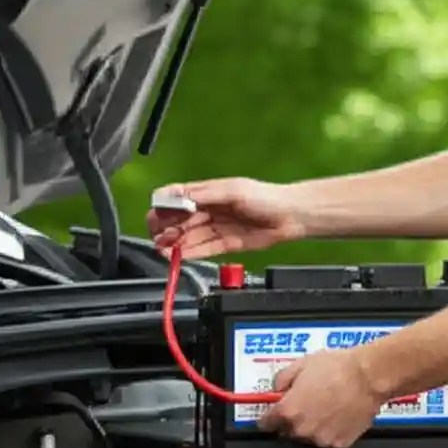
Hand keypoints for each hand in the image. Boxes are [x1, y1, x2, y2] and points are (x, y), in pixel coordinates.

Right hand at [146, 178, 307, 259]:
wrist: (291, 216)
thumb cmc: (266, 197)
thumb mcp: (232, 190)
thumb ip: (204, 194)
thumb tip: (178, 196)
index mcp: (209, 192)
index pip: (178, 198)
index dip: (164, 207)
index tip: (156, 216)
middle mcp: (210, 210)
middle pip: (179, 220)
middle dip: (165, 228)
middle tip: (157, 237)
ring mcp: (217, 227)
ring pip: (189, 237)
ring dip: (174, 243)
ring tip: (163, 250)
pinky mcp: (226, 244)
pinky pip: (203, 249)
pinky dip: (189, 253)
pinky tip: (178, 256)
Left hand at [256, 350, 386, 447]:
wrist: (369, 376)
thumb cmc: (338, 368)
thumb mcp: (301, 364)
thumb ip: (281, 380)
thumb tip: (276, 389)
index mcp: (288, 411)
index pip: (266, 424)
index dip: (269, 416)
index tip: (272, 413)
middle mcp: (302, 429)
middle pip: (287, 432)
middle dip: (292, 419)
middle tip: (306, 403)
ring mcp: (322, 439)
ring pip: (308, 437)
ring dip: (311, 426)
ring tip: (325, 406)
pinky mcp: (339, 443)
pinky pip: (328, 439)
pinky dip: (330, 430)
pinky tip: (338, 414)